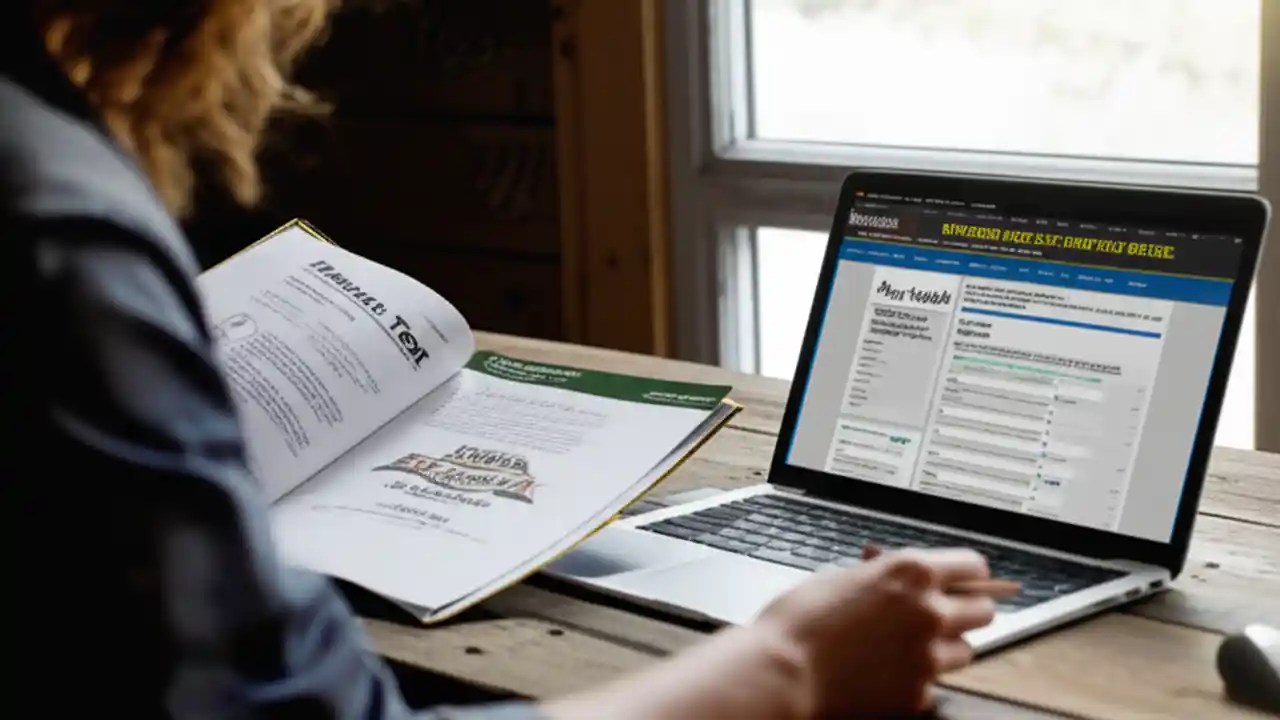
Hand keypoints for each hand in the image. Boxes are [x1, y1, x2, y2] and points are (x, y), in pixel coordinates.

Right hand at [754, 546, 999, 717]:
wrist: (782, 670)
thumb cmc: (800, 620)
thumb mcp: (843, 577)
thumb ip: (885, 577)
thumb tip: (903, 582)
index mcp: (912, 572)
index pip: (973, 566)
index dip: (967, 574)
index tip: (961, 582)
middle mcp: (929, 611)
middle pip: (984, 611)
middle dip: (965, 611)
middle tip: (939, 616)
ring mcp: (927, 656)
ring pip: (966, 651)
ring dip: (945, 648)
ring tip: (909, 648)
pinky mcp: (918, 693)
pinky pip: (934, 683)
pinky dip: (917, 679)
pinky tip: (886, 673)